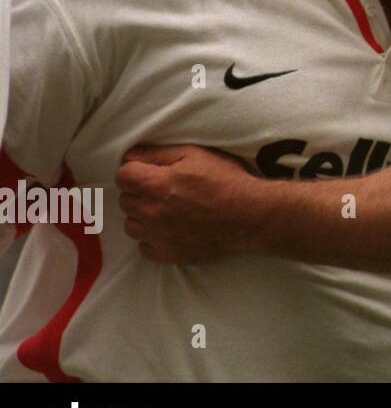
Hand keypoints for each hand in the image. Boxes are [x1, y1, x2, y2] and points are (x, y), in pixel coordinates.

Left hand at [116, 144, 258, 262]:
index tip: (150, 173)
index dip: (135, 171)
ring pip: (131, 225)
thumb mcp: (196, 155)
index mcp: (156, 184)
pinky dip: (153, 238)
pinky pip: (144, 247)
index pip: (123, 176)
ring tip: (167, 210)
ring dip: (143, 216)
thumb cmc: (226, 180)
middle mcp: (152, 212)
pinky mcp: (168, 254)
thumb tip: (128, 156)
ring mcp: (159, 236)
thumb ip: (158, 154)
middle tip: (165, 190)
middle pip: (125, 200)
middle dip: (140, 192)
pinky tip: (171, 229)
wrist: (250, 215)